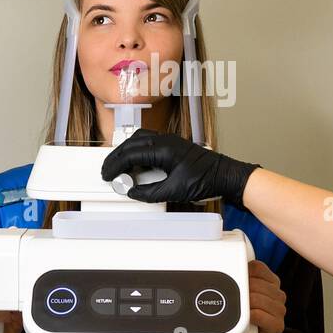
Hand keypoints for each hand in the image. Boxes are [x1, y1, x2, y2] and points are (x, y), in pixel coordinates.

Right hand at [99, 128, 260, 207]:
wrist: (224, 175)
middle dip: (116, 157)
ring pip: (139, 139)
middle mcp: (165, 140)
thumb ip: (150, 193)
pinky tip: (135, 161)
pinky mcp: (173, 145)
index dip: (116, 165)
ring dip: (125, 151)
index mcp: (163, 149)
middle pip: (131, 144)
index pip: (131, 154)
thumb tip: (133, 192)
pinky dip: (136, 149)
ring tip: (117, 166)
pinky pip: (148, 141)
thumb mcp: (175, 191)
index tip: (108, 175)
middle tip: (107, 171)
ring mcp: (169, 140)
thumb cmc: (206, 180)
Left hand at [234, 260, 285, 332]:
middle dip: (241, 292)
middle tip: (236, 302)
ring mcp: (280, 310)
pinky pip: (258, 314)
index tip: (236, 281)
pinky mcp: (277, 325)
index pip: (258, 268)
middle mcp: (278, 295)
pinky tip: (245, 321)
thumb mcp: (241, 295)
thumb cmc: (241, 320)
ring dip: (244, 306)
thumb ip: (240, 280)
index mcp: (271, 283)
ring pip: (256, 299)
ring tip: (240, 313)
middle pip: (255, 284)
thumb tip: (229, 269)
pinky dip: (248, 317)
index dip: (244, 272)